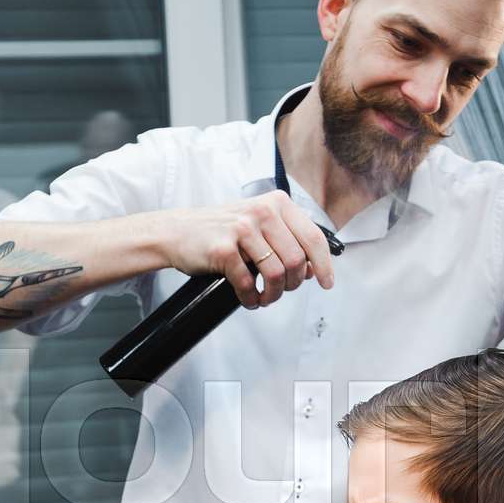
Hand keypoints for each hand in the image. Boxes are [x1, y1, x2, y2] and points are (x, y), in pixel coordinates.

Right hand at [164, 191, 335, 309]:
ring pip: (276, 274)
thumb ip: (287, 239)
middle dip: (292, 284)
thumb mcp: (258, 224)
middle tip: (281, 291)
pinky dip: (251, 298)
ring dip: (273, 295)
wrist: (177, 231)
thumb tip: (314, 268)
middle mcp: (262, 212)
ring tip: (264, 298)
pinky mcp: (224, 248)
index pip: (313, 237)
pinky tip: (248, 299)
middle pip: (296, 260)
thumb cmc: (220, 229)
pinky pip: (249, 284)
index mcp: (276, 203)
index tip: (326, 282)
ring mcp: (242, 229)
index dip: (324, 264)